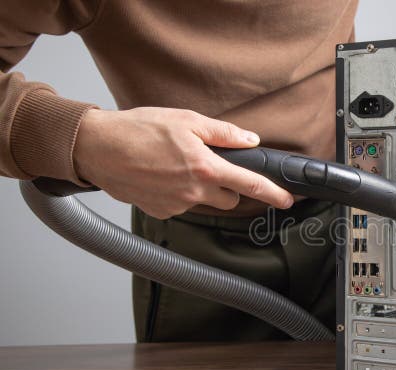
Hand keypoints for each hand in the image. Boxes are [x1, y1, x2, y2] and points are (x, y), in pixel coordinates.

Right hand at [73, 107, 293, 218]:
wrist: (96, 148)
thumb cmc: (138, 129)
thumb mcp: (186, 120)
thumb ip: (223, 133)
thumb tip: (250, 140)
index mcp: (204, 168)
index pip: (249, 185)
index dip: (273, 193)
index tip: (287, 200)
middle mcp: (193, 191)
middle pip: (229, 198)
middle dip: (226, 184)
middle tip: (207, 164)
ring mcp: (176, 205)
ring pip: (204, 201)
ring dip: (199, 187)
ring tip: (173, 165)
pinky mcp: (161, 212)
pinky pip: (181, 204)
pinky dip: (177, 192)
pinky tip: (160, 175)